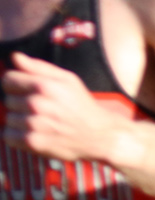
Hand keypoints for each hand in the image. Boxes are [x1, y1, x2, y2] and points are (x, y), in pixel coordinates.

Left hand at [3, 53, 127, 162]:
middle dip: (20, 104)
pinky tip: (34, 134)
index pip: (8, 79)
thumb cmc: (82, 106)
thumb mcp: (68, 80)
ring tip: (40, 123)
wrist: (100, 136)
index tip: (27, 92)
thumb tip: (15, 57)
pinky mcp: (33, 142)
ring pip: (8, 118)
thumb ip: (39, 67)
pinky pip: (8, 136)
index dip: (16, 85)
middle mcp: (37, 104)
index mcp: (44, 86)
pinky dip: (17, 136)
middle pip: (8, 100)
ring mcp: (34, 124)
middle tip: (41, 110)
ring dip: (20, 121)